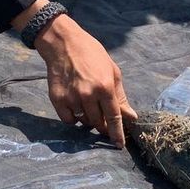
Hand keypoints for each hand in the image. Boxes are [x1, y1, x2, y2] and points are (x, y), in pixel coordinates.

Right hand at [35, 13, 136, 147]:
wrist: (63, 43)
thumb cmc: (92, 54)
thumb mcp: (112, 70)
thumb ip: (121, 96)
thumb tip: (131, 116)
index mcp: (105, 87)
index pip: (114, 118)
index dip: (117, 133)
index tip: (120, 144)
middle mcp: (88, 95)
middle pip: (98, 123)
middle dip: (103, 124)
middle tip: (102, 116)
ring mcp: (72, 98)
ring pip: (84, 122)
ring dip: (89, 119)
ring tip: (87, 104)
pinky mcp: (58, 100)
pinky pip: (69, 120)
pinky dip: (74, 118)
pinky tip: (75, 106)